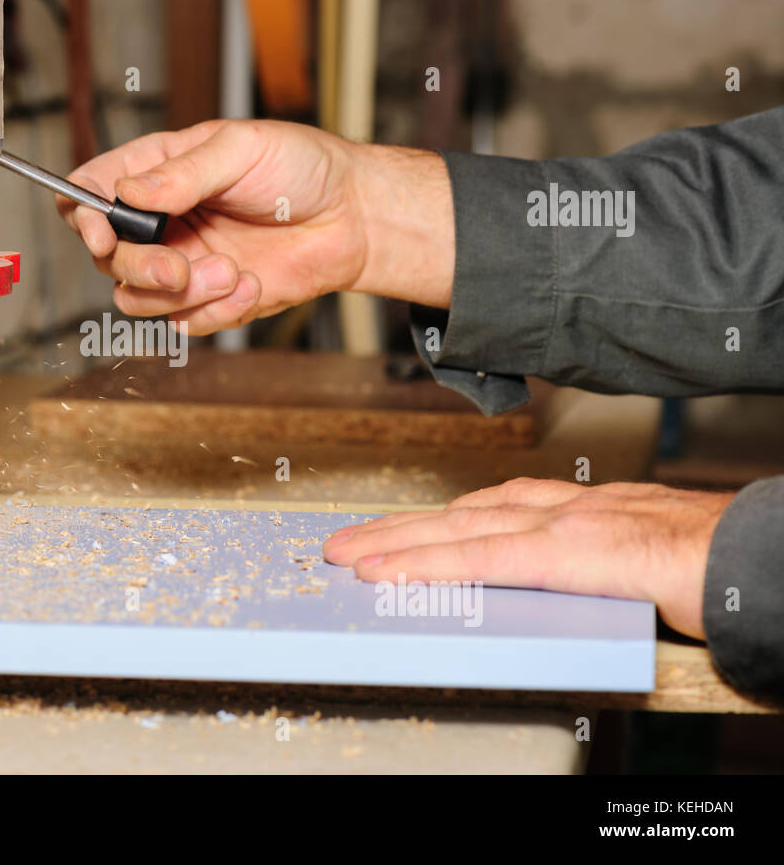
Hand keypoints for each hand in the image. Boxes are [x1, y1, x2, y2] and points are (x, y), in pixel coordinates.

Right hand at [57, 119, 453, 334]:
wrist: (351, 218)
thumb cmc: (301, 168)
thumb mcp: (241, 150)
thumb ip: (182, 173)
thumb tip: (130, 192)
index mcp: (156, 172)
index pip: (90, 191)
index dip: (81, 214)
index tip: (101, 233)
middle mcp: (160, 221)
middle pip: (108, 257)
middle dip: (138, 267)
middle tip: (175, 267)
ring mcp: (181, 263)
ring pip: (135, 299)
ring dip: (178, 294)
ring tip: (229, 272)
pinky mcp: (208, 300)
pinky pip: (183, 324)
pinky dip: (215, 312)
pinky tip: (250, 286)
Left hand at [322, 478, 734, 638]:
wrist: (758, 555)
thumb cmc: (710, 560)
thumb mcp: (637, 557)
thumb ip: (592, 563)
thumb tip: (563, 581)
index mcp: (579, 508)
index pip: (490, 510)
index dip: (438, 522)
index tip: (399, 531)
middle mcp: (563, 507)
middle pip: (460, 516)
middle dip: (400, 529)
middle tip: (347, 541)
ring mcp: (564, 524)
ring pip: (459, 532)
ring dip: (398, 543)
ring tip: (350, 555)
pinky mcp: (568, 552)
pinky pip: (483, 560)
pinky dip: (431, 565)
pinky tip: (391, 572)